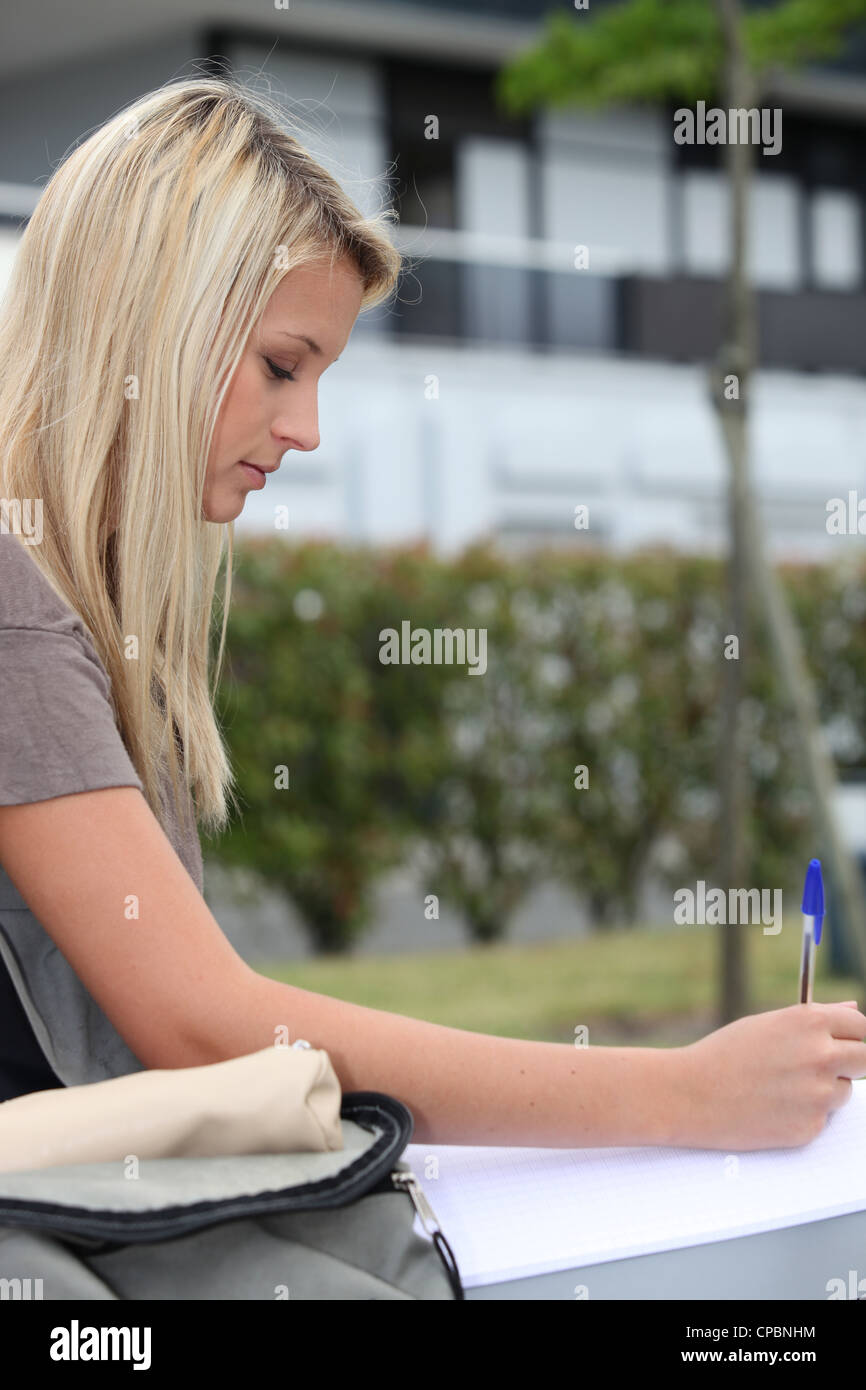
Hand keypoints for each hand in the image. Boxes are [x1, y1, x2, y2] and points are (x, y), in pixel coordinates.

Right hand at [669, 1001, 865, 1150]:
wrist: (690, 1094)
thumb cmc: (724, 1054)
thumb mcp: (768, 1024)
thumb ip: (816, 1018)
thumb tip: (852, 1010)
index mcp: (810, 1023)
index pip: (861, 1027)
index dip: (853, 1035)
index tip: (846, 1042)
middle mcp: (821, 1056)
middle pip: (865, 1060)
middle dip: (850, 1063)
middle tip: (819, 1066)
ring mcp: (818, 1095)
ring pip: (844, 1092)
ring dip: (824, 1090)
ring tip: (781, 1087)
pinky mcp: (811, 1127)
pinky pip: (822, 1118)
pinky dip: (804, 1114)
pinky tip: (773, 1107)